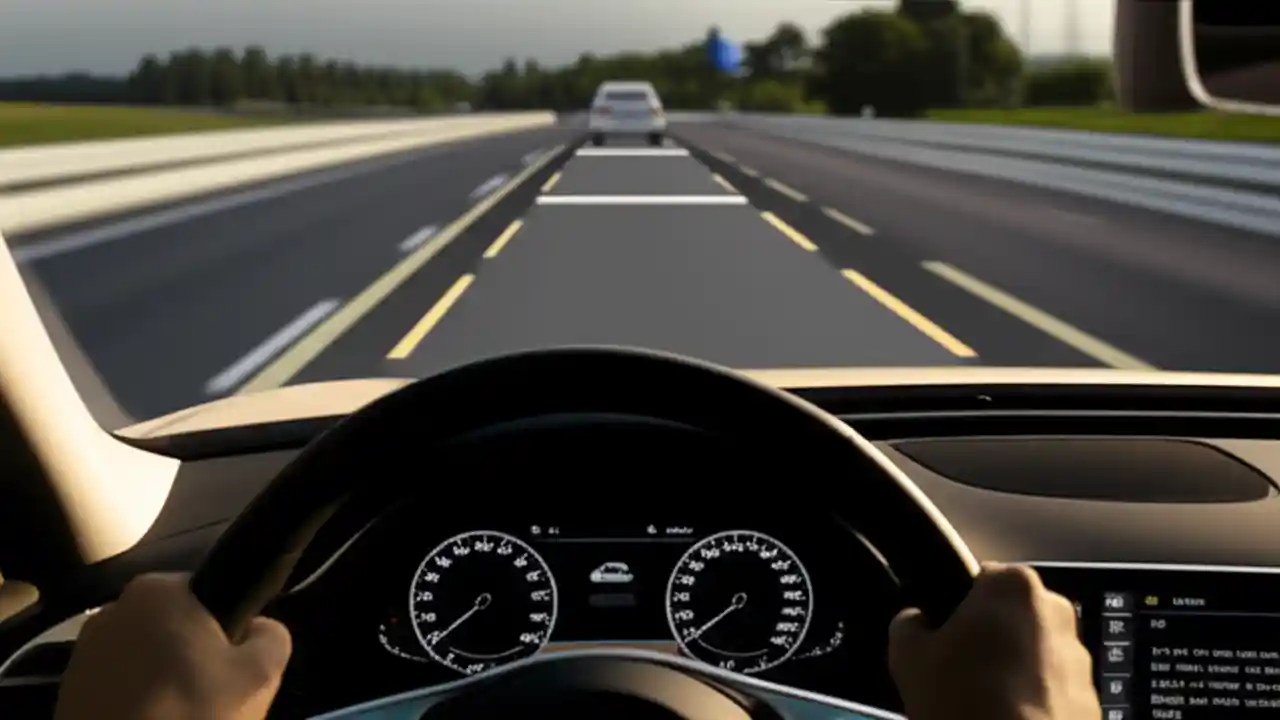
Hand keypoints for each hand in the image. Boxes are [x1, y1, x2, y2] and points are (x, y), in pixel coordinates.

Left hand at [55, 573, 291, 719]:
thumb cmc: (190, 714)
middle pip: (177, 626)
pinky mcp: (70, 686)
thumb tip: (257, 629)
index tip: (231, 668)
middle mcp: (115, 607)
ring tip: (177, 713)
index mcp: (159, 590)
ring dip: (164, 677)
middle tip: (210, 695)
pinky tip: (150, 719)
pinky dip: (137, 698)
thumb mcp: (260, 676)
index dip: (228, 631)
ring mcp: (85, 648)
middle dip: (194, 654)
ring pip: (147, 655)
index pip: (211, 596)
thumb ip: (272, 636)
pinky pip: (120, 681)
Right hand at [888, 563, 1100, 719]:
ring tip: (984, 704)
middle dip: (989, 638)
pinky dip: (1033, 700)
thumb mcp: (908, 656)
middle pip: (1010, 616)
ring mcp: (1081, 658)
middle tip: (959, 673)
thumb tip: (918, 620)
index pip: (978, 578)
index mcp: (1014, 586)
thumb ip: (908, 622)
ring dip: (1013, 670)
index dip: (955, 609)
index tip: (943, 639)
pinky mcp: (1094, 700)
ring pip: (1034, 654)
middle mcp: (1057, 611)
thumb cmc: (963, 701)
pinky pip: (1053, 689)